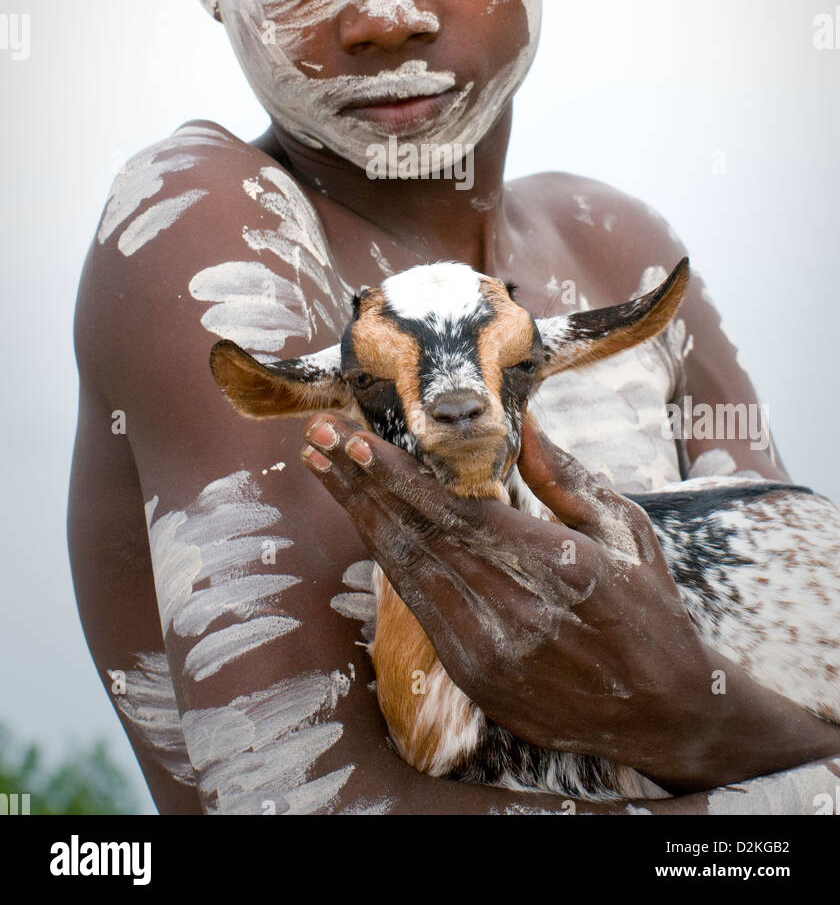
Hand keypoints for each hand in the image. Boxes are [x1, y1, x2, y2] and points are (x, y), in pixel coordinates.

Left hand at [300, 410, 723, 785]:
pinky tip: (366, 521)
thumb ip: (563, 476)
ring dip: (362, 515)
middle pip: (417, 536)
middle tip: (317, 439)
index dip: (399, 475)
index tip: (357, 439)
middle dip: (361, 483)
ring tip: (325, 470)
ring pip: (407, 570)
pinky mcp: (476, 677)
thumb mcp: (624, 528)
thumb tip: (521, 418)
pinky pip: (418, 606)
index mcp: (560, 566)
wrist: (662, 711)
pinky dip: (388, 558)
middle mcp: (517, 611)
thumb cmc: (649, 607)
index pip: (457, 511)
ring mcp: (491, 651)